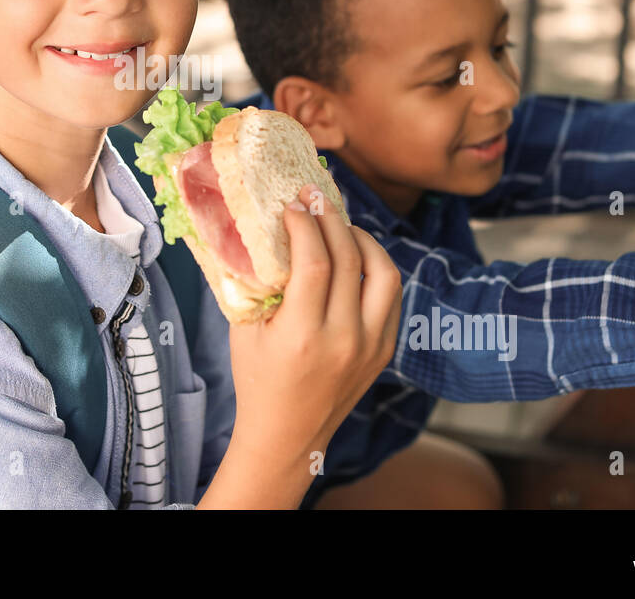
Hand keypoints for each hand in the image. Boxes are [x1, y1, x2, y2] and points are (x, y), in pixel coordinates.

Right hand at [218, 183, 402, 503]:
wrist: (287, 436)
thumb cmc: (258, 380)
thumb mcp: (244, 331)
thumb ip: (253, 283)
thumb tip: (253, 230)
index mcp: (302, 335)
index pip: (313, 262)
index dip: (304, 225)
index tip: (291, 206)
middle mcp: (343, 340)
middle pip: (349, 258)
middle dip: (330, 219)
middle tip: (314, 198)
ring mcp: (370, 346)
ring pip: (383, 273)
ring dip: (362, 240)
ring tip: (340, 225)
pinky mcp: (384, 350)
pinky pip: (390, 296)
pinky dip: (375, 267)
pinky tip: (356, 255)